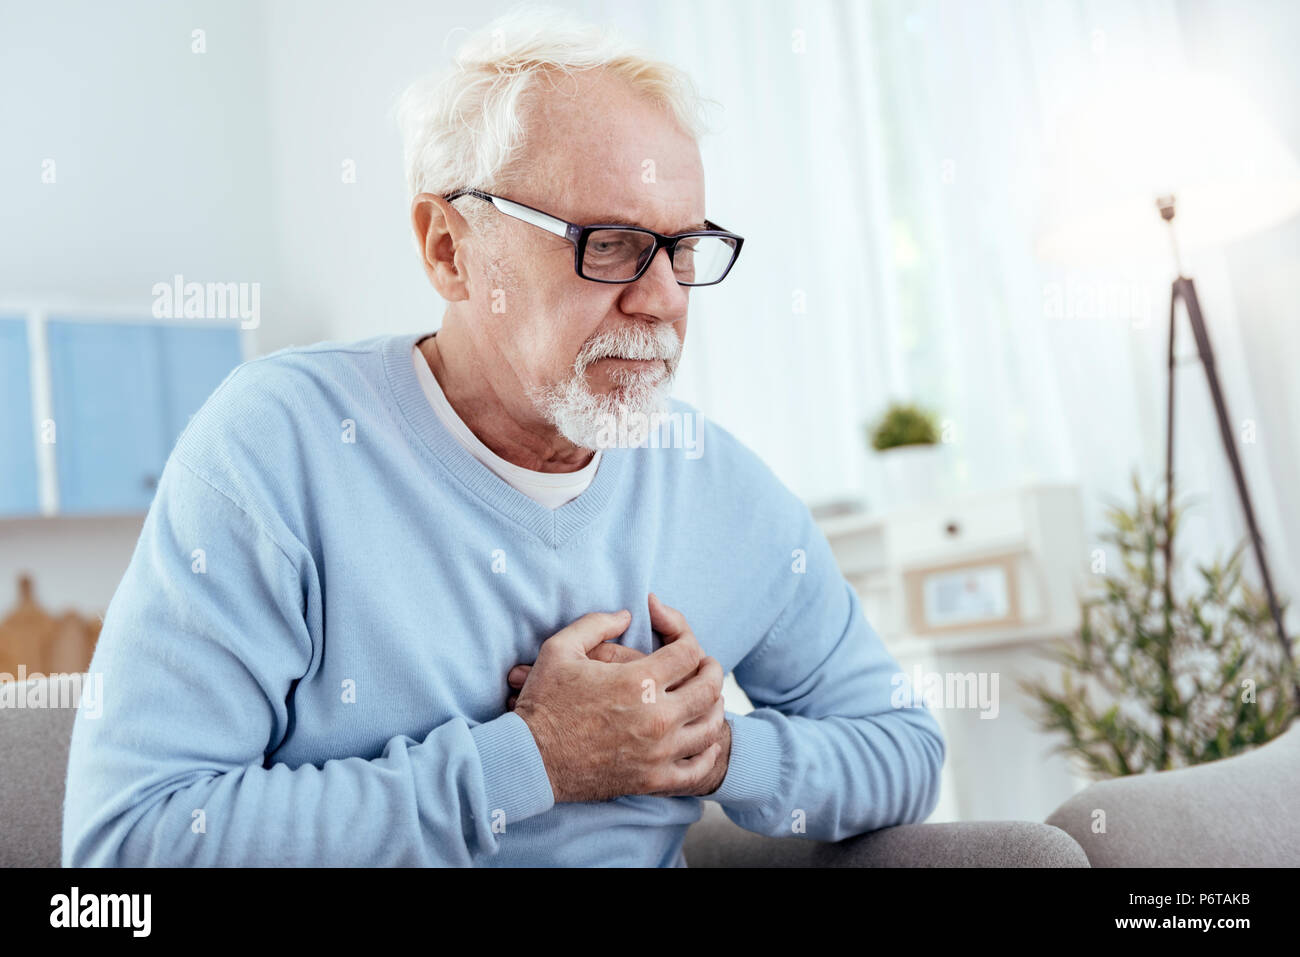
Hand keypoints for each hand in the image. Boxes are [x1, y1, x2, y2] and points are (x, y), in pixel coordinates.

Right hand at [509, 594, 729, 802]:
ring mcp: (657, 752)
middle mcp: (656, 717)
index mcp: (638, 681)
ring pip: (709, 728)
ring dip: (715, 709)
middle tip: (708, 667)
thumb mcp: (560, 648)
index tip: (687, 646)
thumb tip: (627, 615)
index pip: (688, 653)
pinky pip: (696, 769)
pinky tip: (706, 743)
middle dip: (713, 672)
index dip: (690, 642)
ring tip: (710, 700)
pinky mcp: (652, 779)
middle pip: (708, 689)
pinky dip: (707, 753)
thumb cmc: (543, 702)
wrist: (530, 761)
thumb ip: (597, 623)